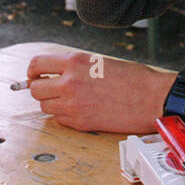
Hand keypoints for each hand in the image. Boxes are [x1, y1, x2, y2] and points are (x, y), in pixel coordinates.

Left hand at [26, 50, 175, 134]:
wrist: (152, 99)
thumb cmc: (133, 78)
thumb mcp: (99, 61)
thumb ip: (75, 67)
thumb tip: (56, 74)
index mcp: (75, 62)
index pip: (37, 65)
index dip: (32, 72)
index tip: (34, 76)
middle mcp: (69, 82)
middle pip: (36, 90)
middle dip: (41, 90)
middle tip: (52, 90)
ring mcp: (73, 105)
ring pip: (45, 107)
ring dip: (53, 104)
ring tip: (71, 100)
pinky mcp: (80, 123)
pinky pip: (59, 120)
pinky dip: (65, 116)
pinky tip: (81, 110)